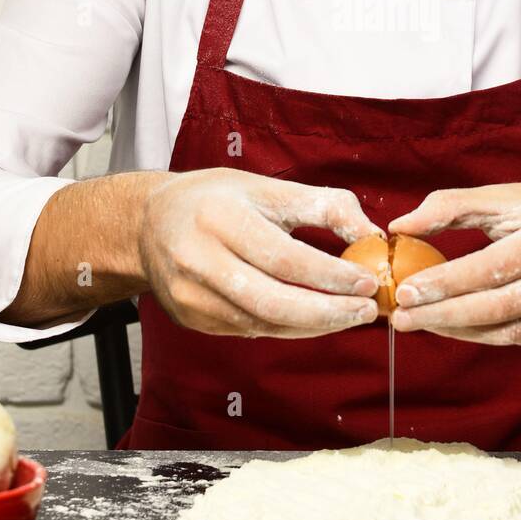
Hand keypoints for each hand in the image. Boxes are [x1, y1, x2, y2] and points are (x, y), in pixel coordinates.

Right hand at [138, 168, 382, 337]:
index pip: (285, 258)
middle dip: (329, 312)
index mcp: (219, 218)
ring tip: (350, 315)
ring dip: (315, 325)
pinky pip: (251, 330)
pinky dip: (290, 328)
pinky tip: (317, 319)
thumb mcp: (268, 188)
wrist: (148, 224)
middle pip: (274, 301)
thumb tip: (372, 234)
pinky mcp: (192, 319)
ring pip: (264, 324)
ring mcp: (191, 296)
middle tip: (367, 310)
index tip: (367, 282)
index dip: (330, 275)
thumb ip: (324, 206)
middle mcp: (199, 261)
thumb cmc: (216, 200)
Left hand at [387, 180, 520, 345]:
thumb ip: (452, 206)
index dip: (445, 283)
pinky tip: (456, 326)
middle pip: (498, 308)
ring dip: (458, 331)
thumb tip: (400, 226)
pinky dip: (485, 335)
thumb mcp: (509, 195)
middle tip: (402, 317)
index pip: (491, 268)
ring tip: (421, 323)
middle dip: (443, 315)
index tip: (405, 291)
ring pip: (508, 332)